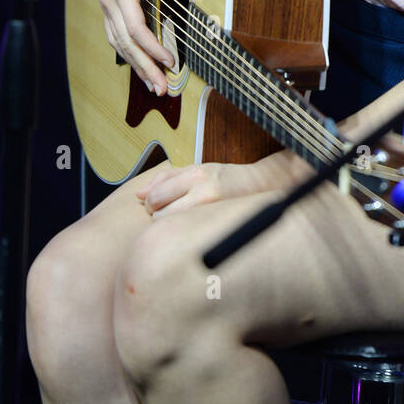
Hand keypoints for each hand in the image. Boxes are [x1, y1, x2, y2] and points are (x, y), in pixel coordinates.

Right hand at [92, 0, 180, 93]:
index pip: (136, 28)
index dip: (152, 47)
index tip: (170, 60)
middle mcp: (110, 2)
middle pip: (126, 43)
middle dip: (144, 67)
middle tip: (161, 88)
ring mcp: (106, 5)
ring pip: (119, 43)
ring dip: (136, 65)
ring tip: (152, 84)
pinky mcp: (109, 5)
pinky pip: (115, 35)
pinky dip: (127, 53)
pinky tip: (137, 64)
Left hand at [134, 148, 316, 217]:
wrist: (265, 186)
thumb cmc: (229, 179)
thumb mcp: (199, 169)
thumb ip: (167, 179)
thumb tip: (138, 194)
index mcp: (197, 172)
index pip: (156, 193)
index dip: (151, 203)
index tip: (159, 206)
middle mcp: (202, 188)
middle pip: (157, 211)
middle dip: (157, 215)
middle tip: (170, 214)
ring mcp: (210, 207)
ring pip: (169, 225)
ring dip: (168, 226)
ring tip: (182, 223)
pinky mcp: (216, 221)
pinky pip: (185, 233)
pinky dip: (182, 234)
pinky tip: (191, 231)